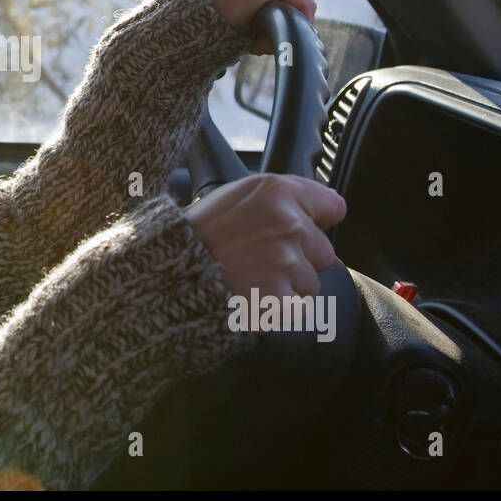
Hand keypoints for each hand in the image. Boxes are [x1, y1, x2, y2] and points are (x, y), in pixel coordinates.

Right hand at [182, 173, 345, 297]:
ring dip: (288, 285)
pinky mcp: (281, 298)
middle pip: (323, 251)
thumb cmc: (197, 233)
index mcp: (278, 192)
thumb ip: (280, 197)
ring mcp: (286, 262)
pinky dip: (280, 309)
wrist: (168, 272)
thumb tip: (319, 207)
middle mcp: (288, 223)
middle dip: (300, 259)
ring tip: (251, 277)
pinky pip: (299, 308)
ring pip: (310, 283)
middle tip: (260, 258)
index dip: (317, 221)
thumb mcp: (236, 195)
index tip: (302, 229)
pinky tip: (253, 296)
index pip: (333, 207)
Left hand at [209, 0, 316, 54]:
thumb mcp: (243, 2)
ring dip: (271, 34)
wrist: (187, 29)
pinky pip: (272, 21)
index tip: (274, 37)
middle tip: (258, 41)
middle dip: (280, 28)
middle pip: (293, 9)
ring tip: (250, 39)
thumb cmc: (211, 16)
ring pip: (284, 18)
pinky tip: (248, 38)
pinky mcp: (255, 3)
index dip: (292, 22)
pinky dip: (263, 34)